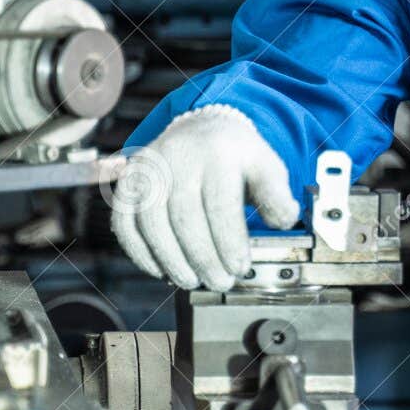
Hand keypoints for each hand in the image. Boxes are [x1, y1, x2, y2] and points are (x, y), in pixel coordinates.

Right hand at [110, 104, 299, 290]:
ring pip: (152, 222)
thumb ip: (277, 195)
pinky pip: (125, 221)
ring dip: (171, 260)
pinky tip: (160, 269)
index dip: (229, 242)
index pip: (221, 203)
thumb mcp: (266, 166)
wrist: (201, 128)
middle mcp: (179, 155)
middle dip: (203, 258)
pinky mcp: (128, 181)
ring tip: (192, 281)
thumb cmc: (235, 156)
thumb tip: (285, 221)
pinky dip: (139, 252)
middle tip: (220, 282)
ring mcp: (149, 167)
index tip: (240, 268)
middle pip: (185, 217)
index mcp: (218, 151)